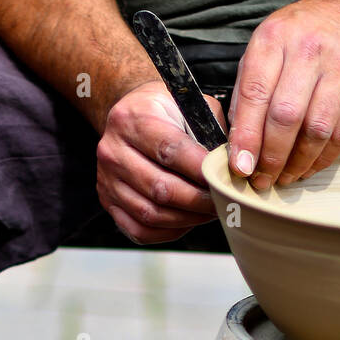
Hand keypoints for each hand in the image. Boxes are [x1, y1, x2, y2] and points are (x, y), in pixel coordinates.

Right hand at [96, 80, 226, 244]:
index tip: (224, 180)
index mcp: (133, 119)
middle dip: (199, 201)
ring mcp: (107, 179)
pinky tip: (187, 221)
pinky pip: (140, 230)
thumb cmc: (166, 113)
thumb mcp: (190, 107)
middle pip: (161, 189)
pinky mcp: (108, 202)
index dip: (201, 171)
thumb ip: (211, 133)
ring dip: (187, 219)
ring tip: (209, 212)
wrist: (132, 118)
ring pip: (151, 214)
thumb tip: (232, 167)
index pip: (170, 151)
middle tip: (223, 202)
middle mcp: (113, 150)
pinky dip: (168, 232)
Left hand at [227, 0, 339, 189]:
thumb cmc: (306, 29)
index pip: (255, 94)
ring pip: (316, 130)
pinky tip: (309, 167)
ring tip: (284, 178)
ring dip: (297, 163)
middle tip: (261, 180)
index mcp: (276, 38)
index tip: (240, 166)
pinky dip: (323, 158)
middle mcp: (308, 50)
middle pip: (286, 116)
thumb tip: (238, 139)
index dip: (246, 136)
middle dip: (271, 157)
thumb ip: (250, 86)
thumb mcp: (268, 42)